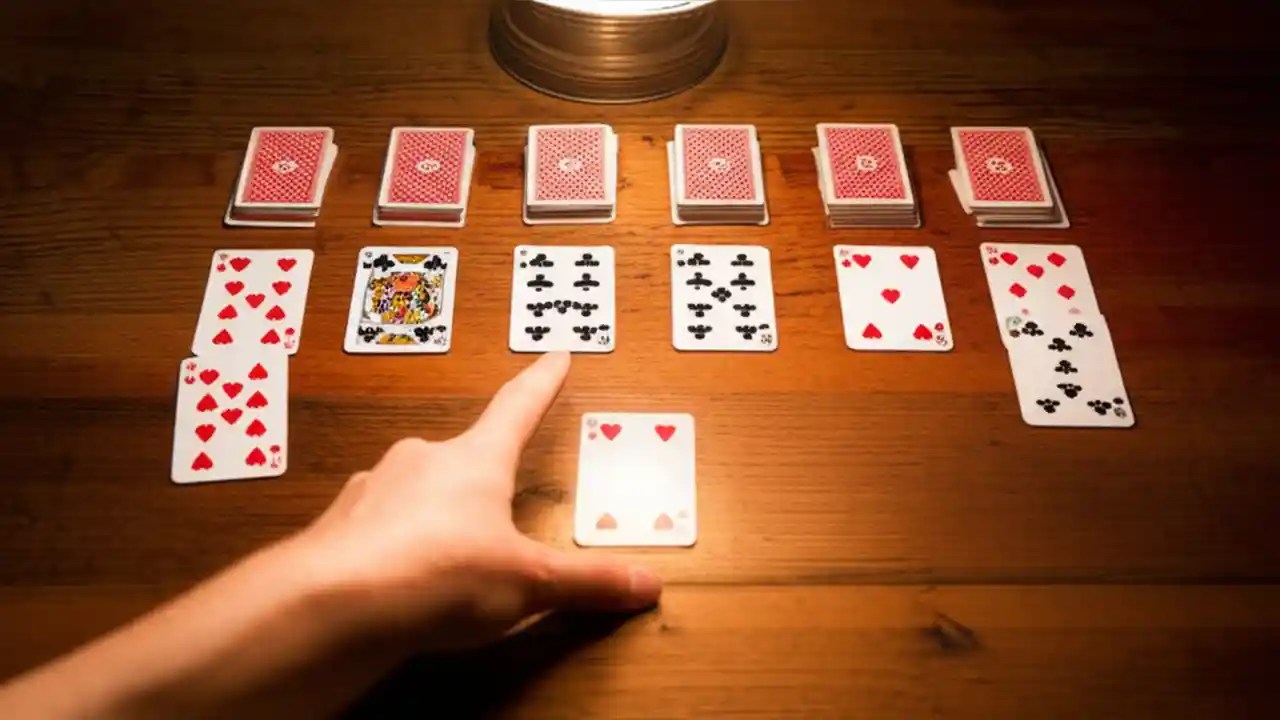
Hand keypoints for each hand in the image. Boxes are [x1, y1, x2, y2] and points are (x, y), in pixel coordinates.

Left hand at [297, 352, 661, 651]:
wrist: (331, 604)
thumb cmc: (438, 574)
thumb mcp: (528, 584)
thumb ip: (587, 583)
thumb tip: (648, 584)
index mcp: (477, 460)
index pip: (519, 408)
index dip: (542, 382)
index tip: (555, 353)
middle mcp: (423, 460)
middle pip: (465, 457)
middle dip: (482, 481)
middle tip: (498, 512)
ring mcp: (375, 488)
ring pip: (415, 492)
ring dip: (433, 516)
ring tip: (448, 561)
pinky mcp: (339, 525)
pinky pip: (376, 528)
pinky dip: (392, 547)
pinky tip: (398, 580)